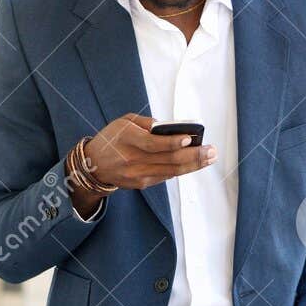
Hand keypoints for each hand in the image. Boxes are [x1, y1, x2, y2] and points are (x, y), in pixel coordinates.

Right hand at [84, 114, 216, 189]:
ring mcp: (138, 174)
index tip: (189, 139)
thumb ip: (146, 123)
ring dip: (193, 165)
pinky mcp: (142, 183)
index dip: (172, 143)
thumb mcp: (124, 122)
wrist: (93, 166)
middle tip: (211, 151)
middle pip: (168, 160)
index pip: (153, 144)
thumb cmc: (111, 139)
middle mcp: (133, 160)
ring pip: (171, 171)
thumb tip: (170, 128)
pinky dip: (181, 170)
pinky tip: (194, 164)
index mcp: (127, 140)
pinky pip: (166, 176)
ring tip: (209, 158)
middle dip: (193, 156)